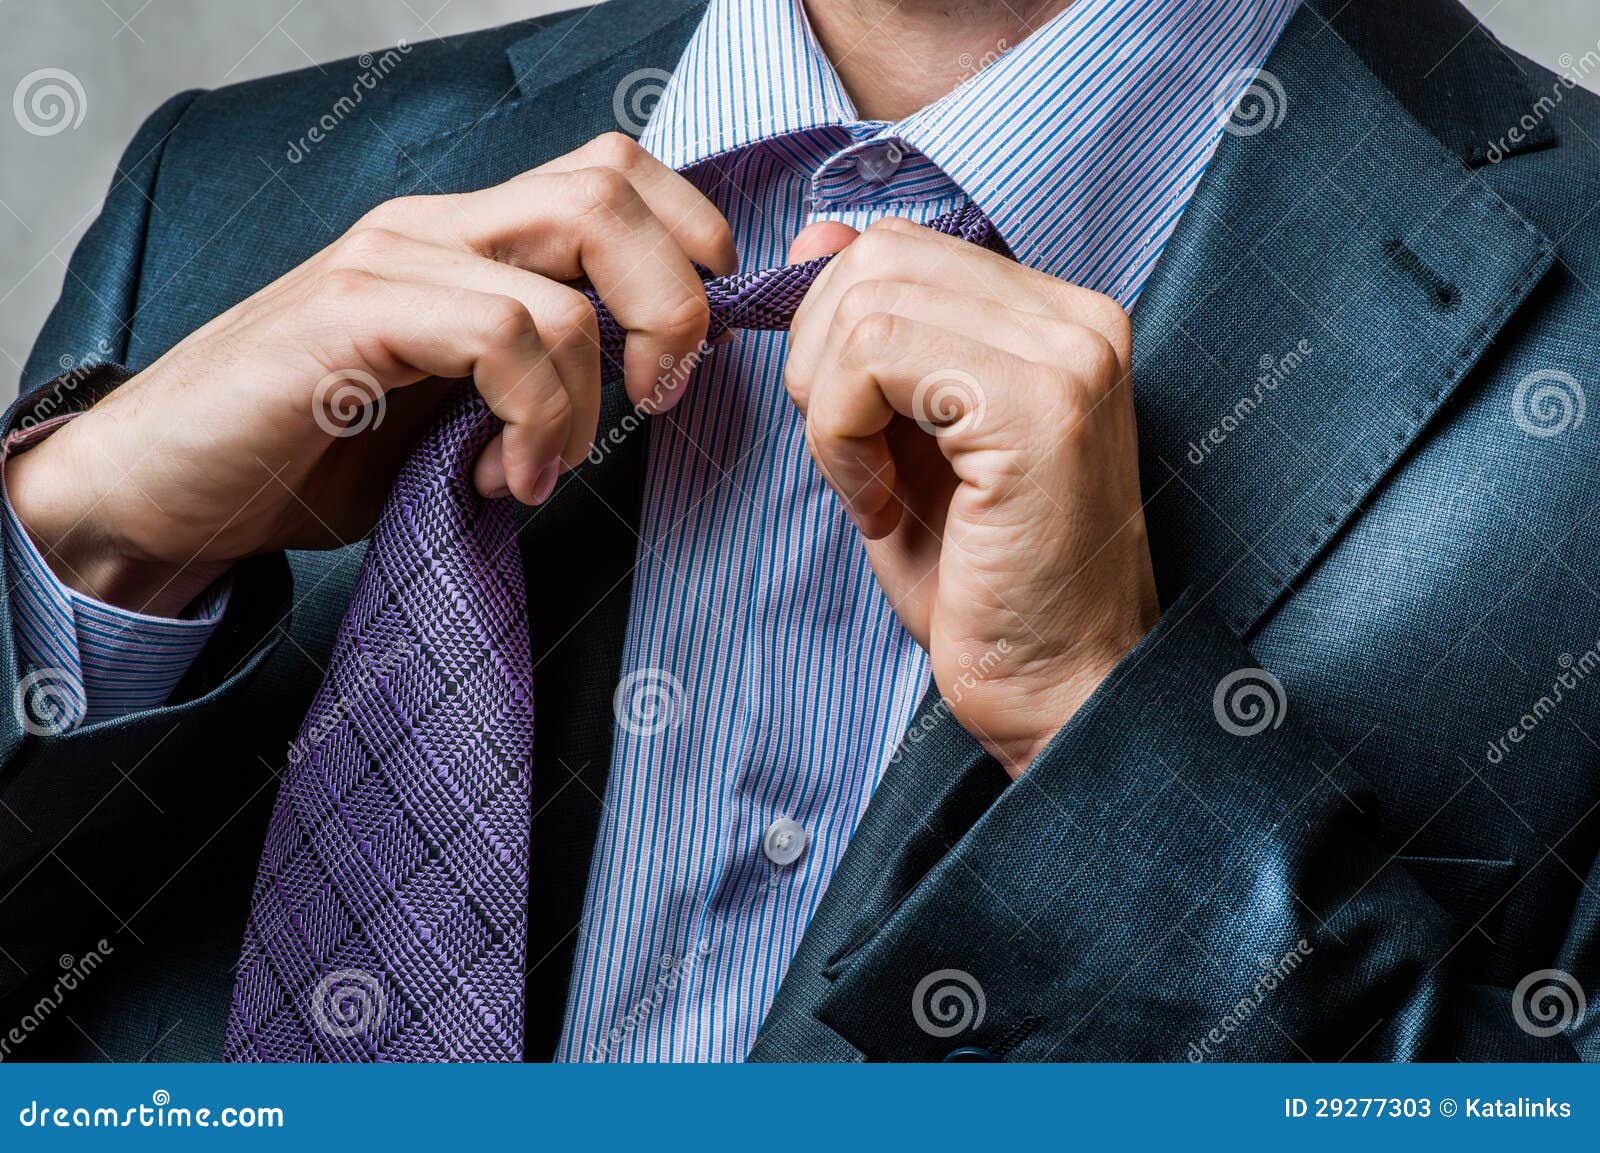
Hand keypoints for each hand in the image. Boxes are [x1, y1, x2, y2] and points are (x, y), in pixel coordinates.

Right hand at [9, 134, 734, 615]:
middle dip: (674, 305)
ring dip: (590, 395)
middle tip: (655, 401)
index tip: (680, 361)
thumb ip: (537, 382)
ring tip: (543, 472)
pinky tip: (505, 477)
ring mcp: (388, 261)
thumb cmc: (311, 451)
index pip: (615, 179)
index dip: (687, 249)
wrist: (163, 485)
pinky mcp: (349, 315)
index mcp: (468, 239)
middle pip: (611, 190)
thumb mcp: (455, 412)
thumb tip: (635, 389)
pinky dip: (535, 417)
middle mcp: (434, 228)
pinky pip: (499, 332)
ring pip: (564, 272)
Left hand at [785, 217, 1158, 774]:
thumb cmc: (983, 587)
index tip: (849, 428)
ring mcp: (1067, 356)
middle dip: (820, 358)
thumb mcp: (904, 443)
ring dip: (830, 405)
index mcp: (1057, 321)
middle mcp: (1079, 319)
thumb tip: (814, 233)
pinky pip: (874, 358)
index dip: (835, 330)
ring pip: (868, 300)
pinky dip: (842, 434)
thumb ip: (868, 339)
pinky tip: (881, 506)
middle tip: (850, 456)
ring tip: (873, 488)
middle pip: (878, 257)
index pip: (902, 247)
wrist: (1059, 692)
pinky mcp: (1038, 406)